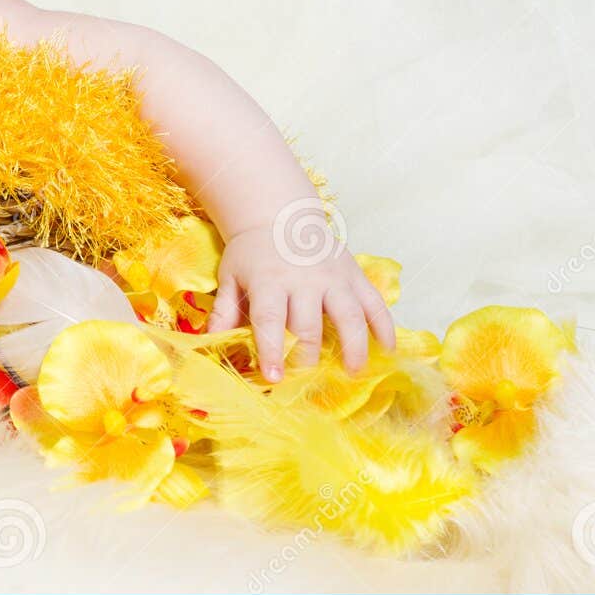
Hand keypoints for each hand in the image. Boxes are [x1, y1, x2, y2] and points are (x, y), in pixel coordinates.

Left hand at [205, 226, 395, 381]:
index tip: (274, 377)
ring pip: (349, 316)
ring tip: (352, 372)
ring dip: (353, 347)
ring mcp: (333, 276)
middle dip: (307, 357)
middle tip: (304, 380)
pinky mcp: (354, 274)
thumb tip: (208, 342)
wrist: (279, 214)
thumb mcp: (230, 276)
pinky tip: (386, 349)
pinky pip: (374, 302)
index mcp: (269, 281)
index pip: (271, 320)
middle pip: (309, 325)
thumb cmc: (251, 252)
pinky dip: (384, 326)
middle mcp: (304, 279)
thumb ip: (223, 310)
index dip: (272, 350)